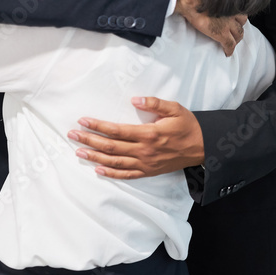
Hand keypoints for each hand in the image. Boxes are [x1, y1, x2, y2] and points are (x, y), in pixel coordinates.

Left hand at [70, 97, 204, 178]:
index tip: (83, 121)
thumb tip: (135, 99)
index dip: (98, 126)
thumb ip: (155, 103)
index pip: (117, 130)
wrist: (203, 147)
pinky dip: (111, 173)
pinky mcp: (148, 172)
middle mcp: (144, 151)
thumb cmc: (188, 125)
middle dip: (89, 140)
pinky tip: (98, 169)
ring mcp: (146, 164)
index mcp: (149, 134)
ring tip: (79, 151)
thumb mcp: (175, 109)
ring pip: (115, 162)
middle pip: (111, 146)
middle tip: (73, 135)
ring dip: (95, 157)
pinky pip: (126, 175)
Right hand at [175, 0, 246, 56]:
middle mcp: (231, 13)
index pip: (239, 12)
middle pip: (242, 24)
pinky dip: (229, 50)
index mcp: (229, 2)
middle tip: (235, 33)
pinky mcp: (222, 33)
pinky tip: (227, 53)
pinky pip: (230, 45)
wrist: (190, 0)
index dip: (238, 19)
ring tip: (232, 42)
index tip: (236, 22)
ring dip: (236, 39)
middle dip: (239, 29)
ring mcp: (228, 24)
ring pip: (238, 35)